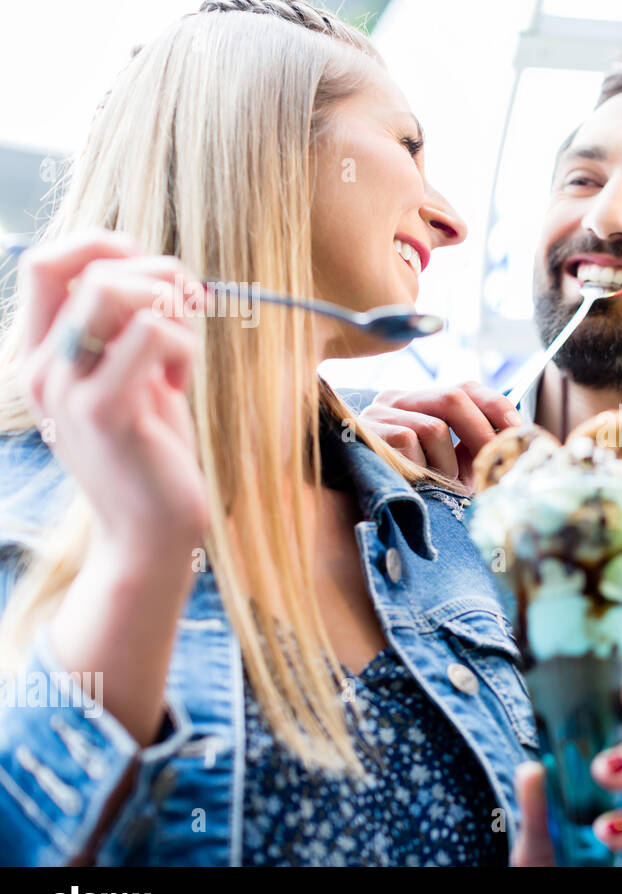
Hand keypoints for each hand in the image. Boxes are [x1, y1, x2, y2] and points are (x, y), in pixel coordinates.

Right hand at [16, 229, 206, 558]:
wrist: (150, 531)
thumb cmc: (151, 450)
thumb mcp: (132, 377)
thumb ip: (127, 327)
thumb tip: (153, 268)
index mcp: (42, 355)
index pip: (46, 262)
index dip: (106, 245)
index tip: (156, 278)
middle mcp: (42, 368)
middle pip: (90, 269)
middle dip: (159, 276)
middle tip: (190, 315)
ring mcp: (67, 390)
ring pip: (113, 291)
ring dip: (170, 308)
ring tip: (180, 352)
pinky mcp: (104, 411)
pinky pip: (150, 334)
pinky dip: (182, 348)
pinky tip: (177, 386)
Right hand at [358, 383, 521, 488]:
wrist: (367, 508)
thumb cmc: (415, 489)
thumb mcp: (451, 465)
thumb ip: (476, 448)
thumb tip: (516, 439)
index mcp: (423, 402)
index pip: (467, 388)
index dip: (497, 407)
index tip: (519, 431)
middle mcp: (399, 399)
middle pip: (455, 397)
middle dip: (482, 434)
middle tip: (494, 463)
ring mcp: (379, 412)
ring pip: (435, 427)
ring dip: (447, 465)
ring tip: (439, 485)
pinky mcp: (367, 431)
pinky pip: (410, 442)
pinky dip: (421, 469)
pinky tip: (414, 482)